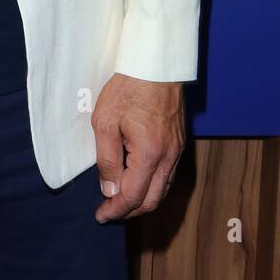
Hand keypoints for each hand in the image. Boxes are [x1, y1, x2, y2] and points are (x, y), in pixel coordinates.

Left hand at [91, 73, 185, 221]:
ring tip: (120, 199)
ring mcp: (177, 149)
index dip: (115, 210)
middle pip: (152, 200)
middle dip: (129, 211)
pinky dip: (152, 184)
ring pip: (163, 188)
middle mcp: (168, 156)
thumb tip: (110, 190)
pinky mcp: (179, 141)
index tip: (100, 216)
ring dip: (142, 199)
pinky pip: (168, 174)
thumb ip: (107, 160)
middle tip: (109, 211)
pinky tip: (137, 179)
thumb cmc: (127, 88)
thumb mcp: (105, 122)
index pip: (133, 196)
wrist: (155, 63)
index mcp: (150, 154)